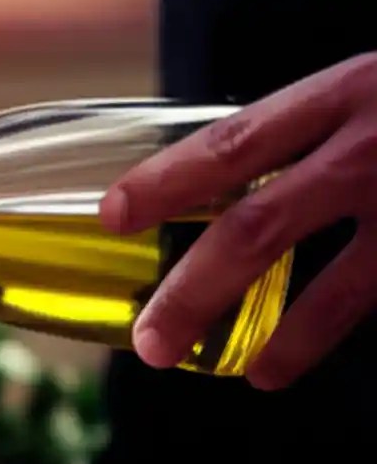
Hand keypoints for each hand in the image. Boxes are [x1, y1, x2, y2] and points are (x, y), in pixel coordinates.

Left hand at [100, 52, 376, 389]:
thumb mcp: (373, 91)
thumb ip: (315, 133)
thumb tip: (230, 188)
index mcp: (347, 94)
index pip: (231, 143)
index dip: (166, 181)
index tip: (112, 214)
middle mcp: (375, 148)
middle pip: (258, 226)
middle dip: (194, 291)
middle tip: (151, 343)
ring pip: (342, 289)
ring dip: (287, 340)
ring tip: (252, 373)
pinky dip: (345, 333)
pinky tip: (322, 356)